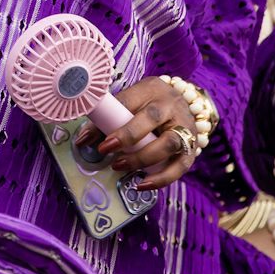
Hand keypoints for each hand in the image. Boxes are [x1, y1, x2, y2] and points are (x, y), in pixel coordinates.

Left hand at [82, 76, 201, 190]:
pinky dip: (161, 179)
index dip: (110, 120)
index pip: (128, 101)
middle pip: (152, 118)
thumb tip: (83, 140)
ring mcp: (184, 126)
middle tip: (106, 149)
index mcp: (151, 90)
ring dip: (142, 158)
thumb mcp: (130, 102)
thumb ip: (108, 118)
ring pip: (168, 143)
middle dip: (127, 136)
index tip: (94, 140)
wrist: (184, 105)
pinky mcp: (191, 148)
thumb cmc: (150, 104)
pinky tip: (142, 184)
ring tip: (120, 166)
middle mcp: (171, 106)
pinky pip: (180, 166)